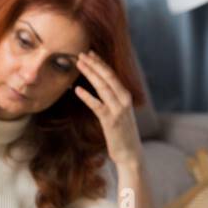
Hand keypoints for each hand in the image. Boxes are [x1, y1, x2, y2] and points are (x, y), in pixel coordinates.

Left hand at [74, 50, 143, 166]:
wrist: (131, 153)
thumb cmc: (123, 133)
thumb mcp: (120, 112)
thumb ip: (113, 99)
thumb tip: (102, 88)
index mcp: (126, 96)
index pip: (112, 75)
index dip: (101, 63)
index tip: (90, 53)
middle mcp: (124, 100)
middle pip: (108, 77)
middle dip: (94, 64)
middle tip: (81, 53)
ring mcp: (118, 110)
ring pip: (103, 87)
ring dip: (90, 74)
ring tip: (79, 64)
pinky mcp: (110, 121)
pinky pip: (97, 105)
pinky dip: (87, 96)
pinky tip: (77, 90)